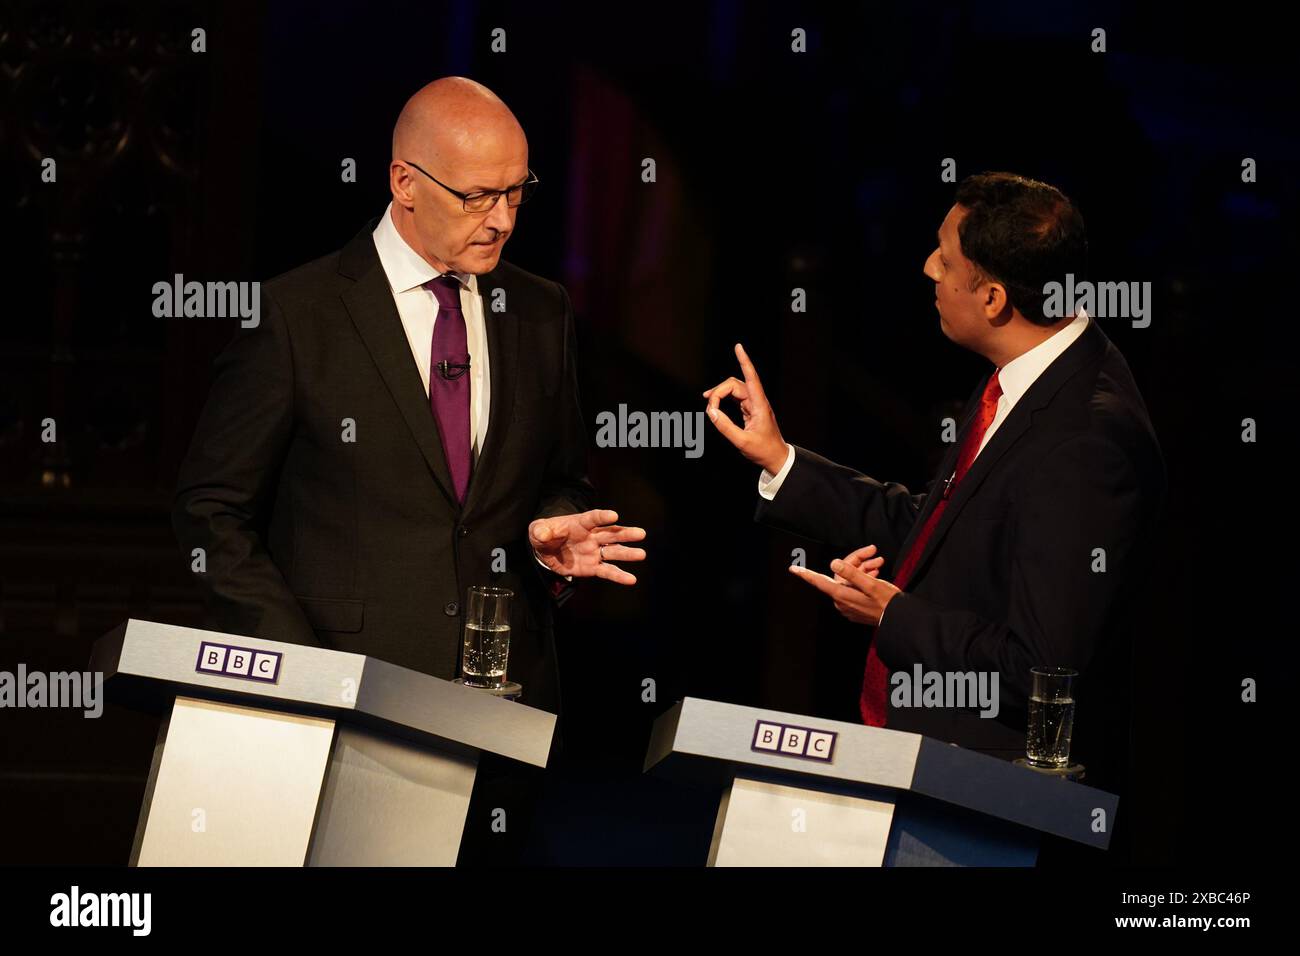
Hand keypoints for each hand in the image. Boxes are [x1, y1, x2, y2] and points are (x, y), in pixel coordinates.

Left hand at [529, 509, 645, 584]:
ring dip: (627, 553)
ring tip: (641, 554)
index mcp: (580, 524)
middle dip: (625, 533)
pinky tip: (631, 580)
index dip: (602, 517)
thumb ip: (540, 531)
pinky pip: (607, 571)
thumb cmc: (544, 535)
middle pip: (610, 534)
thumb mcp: (537, 530)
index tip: (614, 515)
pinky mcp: (592, 567)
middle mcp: (591, 536)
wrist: (545, 551)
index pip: (592, 518)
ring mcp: (594, 552)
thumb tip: (543, 534)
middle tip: (641, 533)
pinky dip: (618, 576)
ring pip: (613, 551)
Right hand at [702, 343, 787, 474]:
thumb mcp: (742, 441)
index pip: (751, 377)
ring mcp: (754, 405)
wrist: (775, 457)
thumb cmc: (763, 450)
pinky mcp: (750, 410)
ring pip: (734, 390)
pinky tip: (715, 405)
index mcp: (759, 405)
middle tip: (709, 407)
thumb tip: (712, 413)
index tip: (738, 347)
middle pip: (735, 384)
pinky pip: (735, 398)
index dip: (744, 361)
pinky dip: (724, 399)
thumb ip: (725, 427)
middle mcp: (757, 401)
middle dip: (719, 391)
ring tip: (709, 405)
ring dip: (720, 394)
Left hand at [789, 545, 899, 626]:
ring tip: (879, 563)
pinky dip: (863, 578)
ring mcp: (848, 606)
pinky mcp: (856, 607)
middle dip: (857, 561)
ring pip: (850, 579)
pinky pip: (855, 588)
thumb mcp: (871, 584)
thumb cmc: (887, 602)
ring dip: (863, 568)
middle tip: (873, 552)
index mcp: (842, 595)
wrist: (899, 621)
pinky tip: (875, 573)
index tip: (793, 569)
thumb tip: (834, 563)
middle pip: (841, 574)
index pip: (819, 581)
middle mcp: (841, 601)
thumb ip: (852, 573)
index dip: (806, 574)